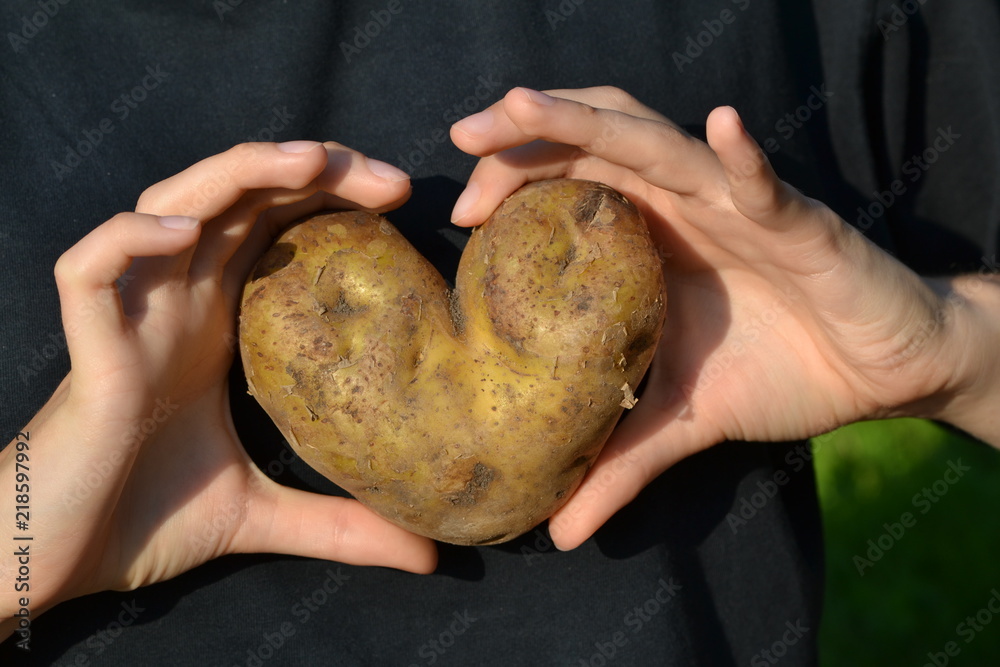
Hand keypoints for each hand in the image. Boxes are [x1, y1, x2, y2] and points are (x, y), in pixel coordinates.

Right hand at [0, 142, 435, 637]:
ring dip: (235, 173)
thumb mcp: (263, 514)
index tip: (400, 198)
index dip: (330, 196)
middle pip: (239, 200)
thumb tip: (428, 554)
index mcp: (217, 322)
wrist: (60, 561)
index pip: (275, 226)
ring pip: (169, 206)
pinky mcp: (86, 349)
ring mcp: (130, 318)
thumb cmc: (145, 519)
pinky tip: (184, 232)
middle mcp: (176, 303)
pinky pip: (90, 268)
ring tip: (308, 161)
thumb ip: (342, 524)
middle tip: (388, 177)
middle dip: (309, 170)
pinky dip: (131, 237)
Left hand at [449, 87, 998, 548]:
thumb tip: (561, 534)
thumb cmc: (780, 370)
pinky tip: (721, 126)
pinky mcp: (801, 227)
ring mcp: (738, 209)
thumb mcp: (684, 418)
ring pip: (659, 146)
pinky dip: (743, 159)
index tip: (461, 216)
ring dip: (593, 122)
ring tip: (525, 107)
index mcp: (649, 237)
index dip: (513, 183)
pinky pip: (767, 186)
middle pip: (597, 145)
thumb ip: (621, 462)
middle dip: (528, 132)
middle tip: (464, 137)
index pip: (570, 185)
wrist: (880, 372)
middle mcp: (683, 207)